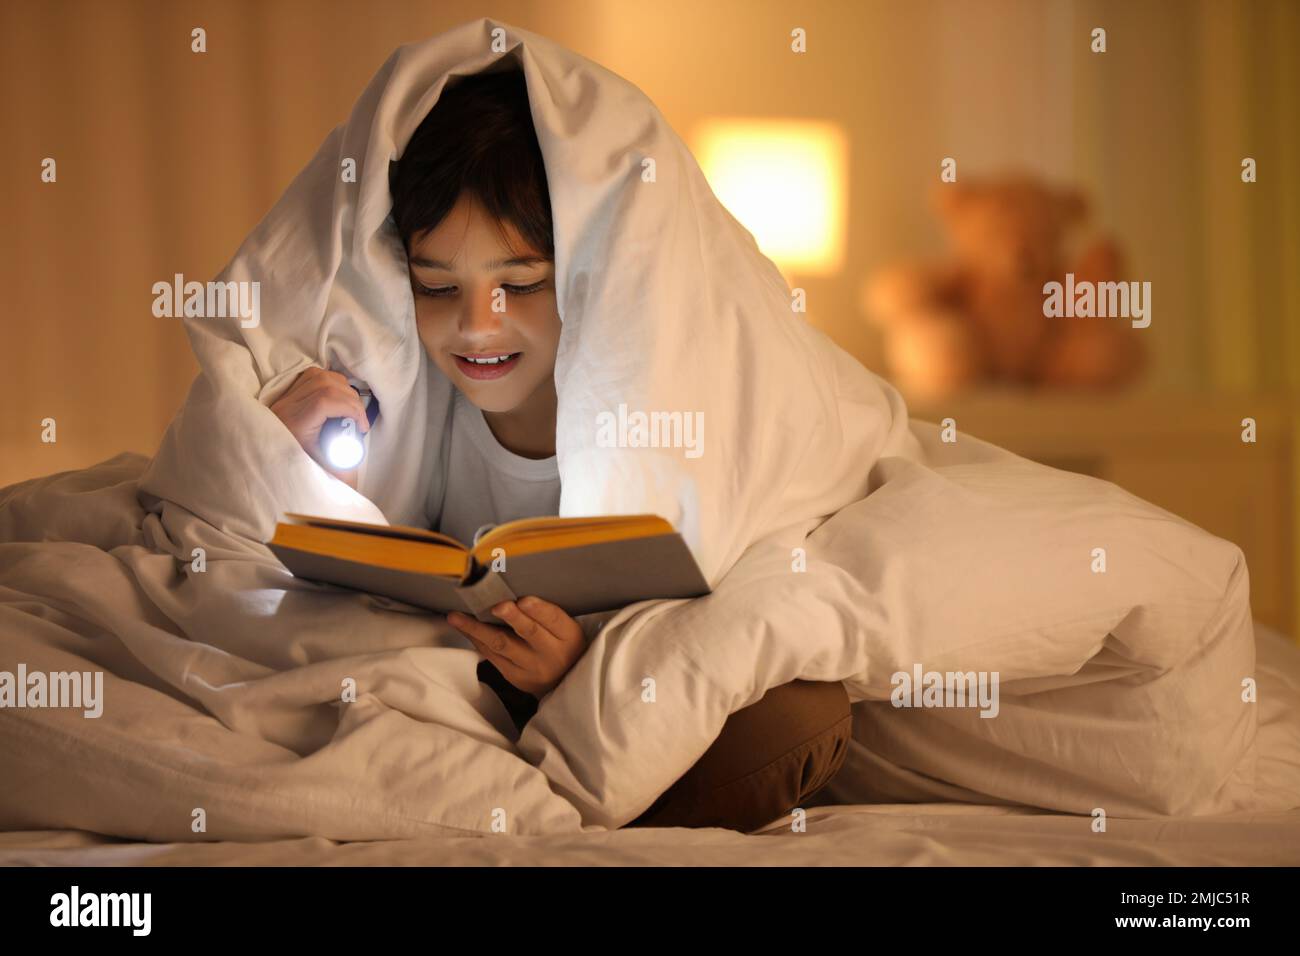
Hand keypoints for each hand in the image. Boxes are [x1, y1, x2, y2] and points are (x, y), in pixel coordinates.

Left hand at [268, 367, 369, 488]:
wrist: (264, 455)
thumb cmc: (292, 463)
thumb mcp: (316, 466)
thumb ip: (337, 468)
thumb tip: (356, 471)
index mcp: (294, 423)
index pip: (324, 401)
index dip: (350, 409)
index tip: (361, 426)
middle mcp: (288, 405)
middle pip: (326, 385)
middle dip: (351, 400)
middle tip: (359, 419)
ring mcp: (287, 396)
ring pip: (321, 376)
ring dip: (344, 388)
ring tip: (351, 407)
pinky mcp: (288, 391)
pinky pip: (314, 374)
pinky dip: (332, 381)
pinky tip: (339, 395)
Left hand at [447, 597, 586, 698]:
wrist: (564, 682)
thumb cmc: (562, 644)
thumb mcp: (567, 628)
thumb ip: (547, 613)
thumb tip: (513, 590)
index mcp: (569, 636)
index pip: (554, 619)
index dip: (539, 609)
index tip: (524, 600)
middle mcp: (552, 654)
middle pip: (529, 632)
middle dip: (511, 618)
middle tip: (496, 605)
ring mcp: (531, 668)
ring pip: (502, 645)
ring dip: (477, 629)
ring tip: (456, 617)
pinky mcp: (514, 677)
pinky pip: (492, 656)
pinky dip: (477, 639)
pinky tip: (464, 628)